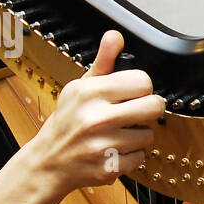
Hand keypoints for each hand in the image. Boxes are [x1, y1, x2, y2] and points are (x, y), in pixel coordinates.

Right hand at [27, 30, 164, 196]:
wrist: (49, 161)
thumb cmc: (68, 121)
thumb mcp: (80, 87)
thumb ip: (103, 62)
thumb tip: (115, 37)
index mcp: (90, 92)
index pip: (142, 81)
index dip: (141, 87)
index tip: (132, 93)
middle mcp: (96, 117)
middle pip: (154, 106)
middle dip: (149, 109)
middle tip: (136, 112)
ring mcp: (103, 144)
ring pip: (148, 134)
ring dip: (138, 135)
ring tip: (118, 133)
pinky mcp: (109, 166)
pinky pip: (140, 157)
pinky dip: (131, 155)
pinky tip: (114, 150)